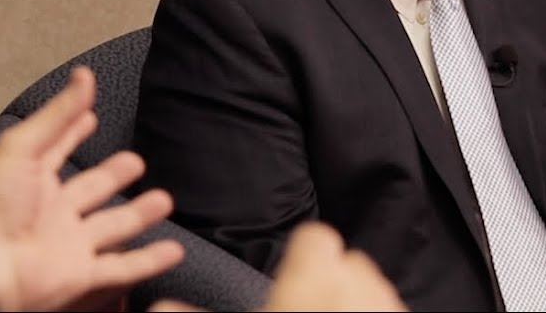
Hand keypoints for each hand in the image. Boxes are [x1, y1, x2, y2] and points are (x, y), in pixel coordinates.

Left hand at [0, 66, 183, 310]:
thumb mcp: (23, 147)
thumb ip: (57, 115)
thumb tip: (83, 78)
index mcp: (31, 178)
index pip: (57, 148)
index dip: (73, 130)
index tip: (88, 115)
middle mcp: (52, 211)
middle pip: (92, 188)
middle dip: (113, 174)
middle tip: (134, 162)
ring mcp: (68, 243)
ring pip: (113, 225)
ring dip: (139, 214)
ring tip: (163, 200)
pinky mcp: (81, 272)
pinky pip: (121, 266)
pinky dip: (149, 259)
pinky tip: (171, 250)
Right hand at [148, 221, 405, 312]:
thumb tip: (158, 307)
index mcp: (311, 281)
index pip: (315, 239)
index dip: (302, 255)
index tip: (288, 274)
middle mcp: (357, 289)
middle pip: (349, 264)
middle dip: (331, 281)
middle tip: (305, 306)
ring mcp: (387, 309)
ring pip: (375, 293)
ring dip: (357, 304)